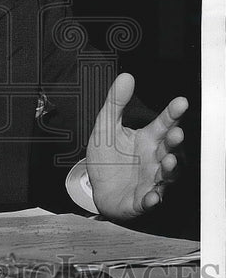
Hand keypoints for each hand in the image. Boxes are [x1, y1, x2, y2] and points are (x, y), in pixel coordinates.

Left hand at [86, 73, 187, 220]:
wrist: (98, 189)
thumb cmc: (108, 157)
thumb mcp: (106, 126)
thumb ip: (116, 102)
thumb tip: (126, 76)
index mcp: (148, 139)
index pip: (164, 123)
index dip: (173, 113)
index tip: (181, 102)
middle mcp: (154, 159)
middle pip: (169, 149)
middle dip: (174, 142)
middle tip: (176, 133)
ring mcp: (150, 180)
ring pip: (166, 175)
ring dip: (170, 169)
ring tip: (168, 161)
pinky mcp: (141, 200)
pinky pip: (149, 201)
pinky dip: (152, 199)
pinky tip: (152, 196)